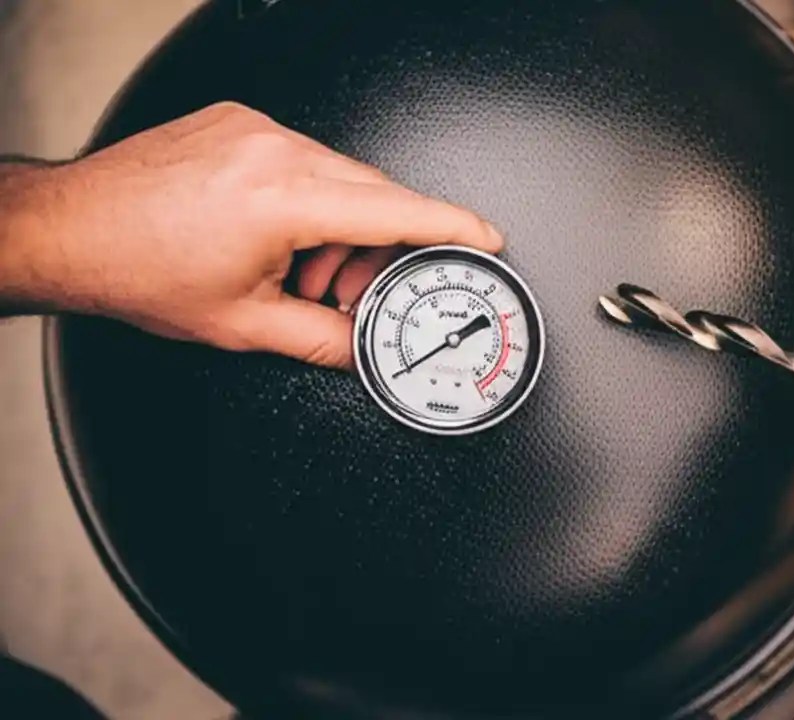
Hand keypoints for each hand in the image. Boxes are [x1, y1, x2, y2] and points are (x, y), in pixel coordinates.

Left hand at [0, 101, 501, 368]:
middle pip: (370, 195)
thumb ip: (322, 342)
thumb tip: (361, 350)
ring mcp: (253, 129)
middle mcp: (273, 150)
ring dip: (335, 227)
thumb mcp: (243, 325)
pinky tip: (275, 237)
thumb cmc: (136, 267)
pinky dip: (305, 201)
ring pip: (337, 177)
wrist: (68, 228)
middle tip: (345, 293)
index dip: (451, 225)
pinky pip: (301, 158)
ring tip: (294, 272)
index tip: (486, 236)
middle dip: (372, 248)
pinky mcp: (237, 122)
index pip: (394, 210)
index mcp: (282, 198)